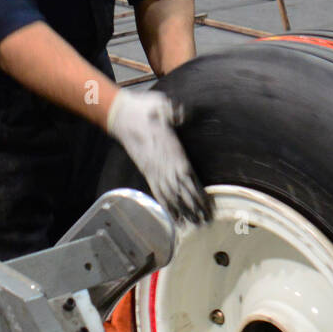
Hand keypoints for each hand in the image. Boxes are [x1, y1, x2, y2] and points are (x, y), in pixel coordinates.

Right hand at [105, 88, 212, 224]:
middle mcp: (163, 165)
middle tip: (206, 222)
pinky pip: (157, 191)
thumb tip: (182, 112)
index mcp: (171, 152)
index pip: (189, 178)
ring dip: (182, 210)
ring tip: (193, 224)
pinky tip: (173, 215)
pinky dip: (166, 205)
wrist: (123, 115)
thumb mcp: (164, 107)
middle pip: (182, 192)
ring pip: (170, 195)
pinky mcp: (147, 171)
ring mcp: (154, 170)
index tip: (209, 206)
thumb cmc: (146, 109)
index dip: (199, 193)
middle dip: (195, 207)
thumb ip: (175, 112)